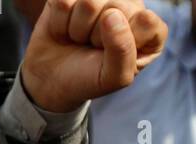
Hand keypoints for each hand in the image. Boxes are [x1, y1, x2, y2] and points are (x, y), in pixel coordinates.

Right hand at [22, 0, 166, 112]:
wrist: (49, 81)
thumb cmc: (86, 79)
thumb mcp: (113, 78)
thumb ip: (123, 50)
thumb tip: (111, 14)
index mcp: (147, 27)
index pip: (145, 21)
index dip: (124, 42)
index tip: (111, 58)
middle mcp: (126, 6)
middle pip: (113, 8)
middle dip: (96, 36)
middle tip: (90, 48)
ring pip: (88, 2)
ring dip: (77, 29)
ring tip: (78, 39)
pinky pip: (63, 2)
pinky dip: (59, 22)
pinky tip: (64, 30)